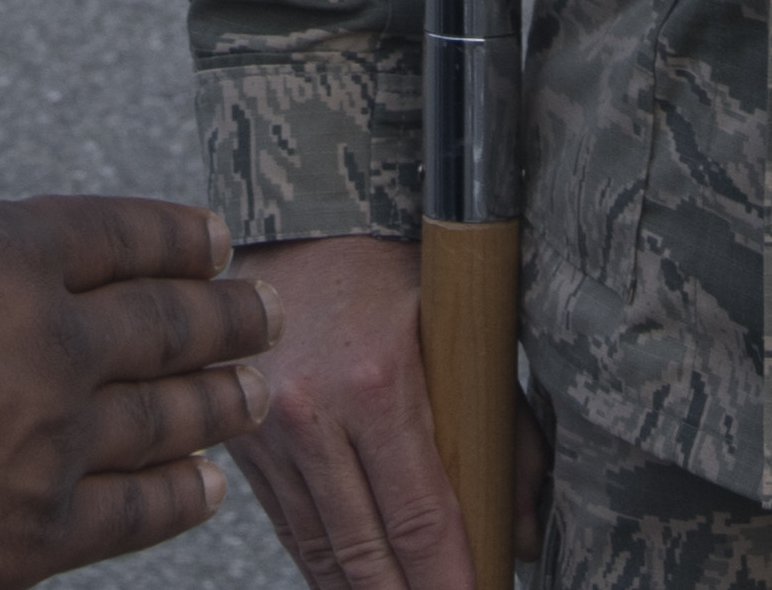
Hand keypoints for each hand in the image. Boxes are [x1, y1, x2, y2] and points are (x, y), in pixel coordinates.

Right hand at [0, 194, 275, 588]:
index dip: (173, 235)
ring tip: (255, 390)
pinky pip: (140, 508)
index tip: (214, 237)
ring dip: (221, 400)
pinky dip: (182, 494)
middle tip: (263, 311)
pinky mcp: (47, 529)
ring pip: (169, 413)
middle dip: (225, 316)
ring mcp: (61, 436)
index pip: (116, 234)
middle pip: (166, 322)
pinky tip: (209, 486)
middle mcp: (52, 335)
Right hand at [226, 235, 540, 589]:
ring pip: (320, 551)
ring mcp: (267, 429)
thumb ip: (503, 430)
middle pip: (365, 554)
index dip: (450, 583)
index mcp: (375, 383)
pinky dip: (322, 567)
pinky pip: (288, 526)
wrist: (300, 218)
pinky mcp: (244, 438)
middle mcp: (311, 413)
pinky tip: (354, 586)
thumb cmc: (394, 267)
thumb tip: (527, 531)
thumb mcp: (463, 331)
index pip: (419, 520)